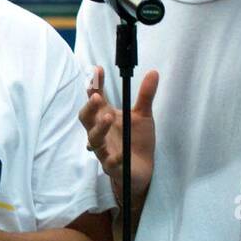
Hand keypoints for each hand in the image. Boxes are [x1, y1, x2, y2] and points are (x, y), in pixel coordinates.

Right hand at [79, 66, 157, 198]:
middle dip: (89, 107)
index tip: (98, 70)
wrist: (142, 170)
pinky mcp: (113, 167)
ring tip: (109, 117)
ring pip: (94, 140)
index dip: (95, 85)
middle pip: (86, 119)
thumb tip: (153, 72)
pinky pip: (109, 163)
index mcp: (105, 117)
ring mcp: (105, 150)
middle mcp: (101, 133)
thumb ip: (145, 95)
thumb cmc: (137, 141)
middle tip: (96, 96)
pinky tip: (120, 154)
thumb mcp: (143, 115)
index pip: (96, 99)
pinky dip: (114, 158)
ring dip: (99, 128)